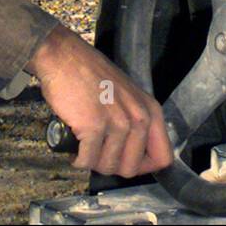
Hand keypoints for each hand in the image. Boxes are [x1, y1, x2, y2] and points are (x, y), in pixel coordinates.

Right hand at [27, 25, 173, 176]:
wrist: (63, 57)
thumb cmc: (90, 73)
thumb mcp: (126, 94)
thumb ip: (136, 120)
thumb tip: (133, 154)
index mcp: (150, 110)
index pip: (162, 157)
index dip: (143, 166)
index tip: (125, 160)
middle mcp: (138, 117)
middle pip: (131, 168)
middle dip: (111, 165)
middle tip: (98, 152)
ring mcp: (117, 122)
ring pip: (108, 167)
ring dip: (92, 161)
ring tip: (84, 145)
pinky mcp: (94, 127)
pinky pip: (87, 161)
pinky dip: (77, 159)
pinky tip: (74, 147)